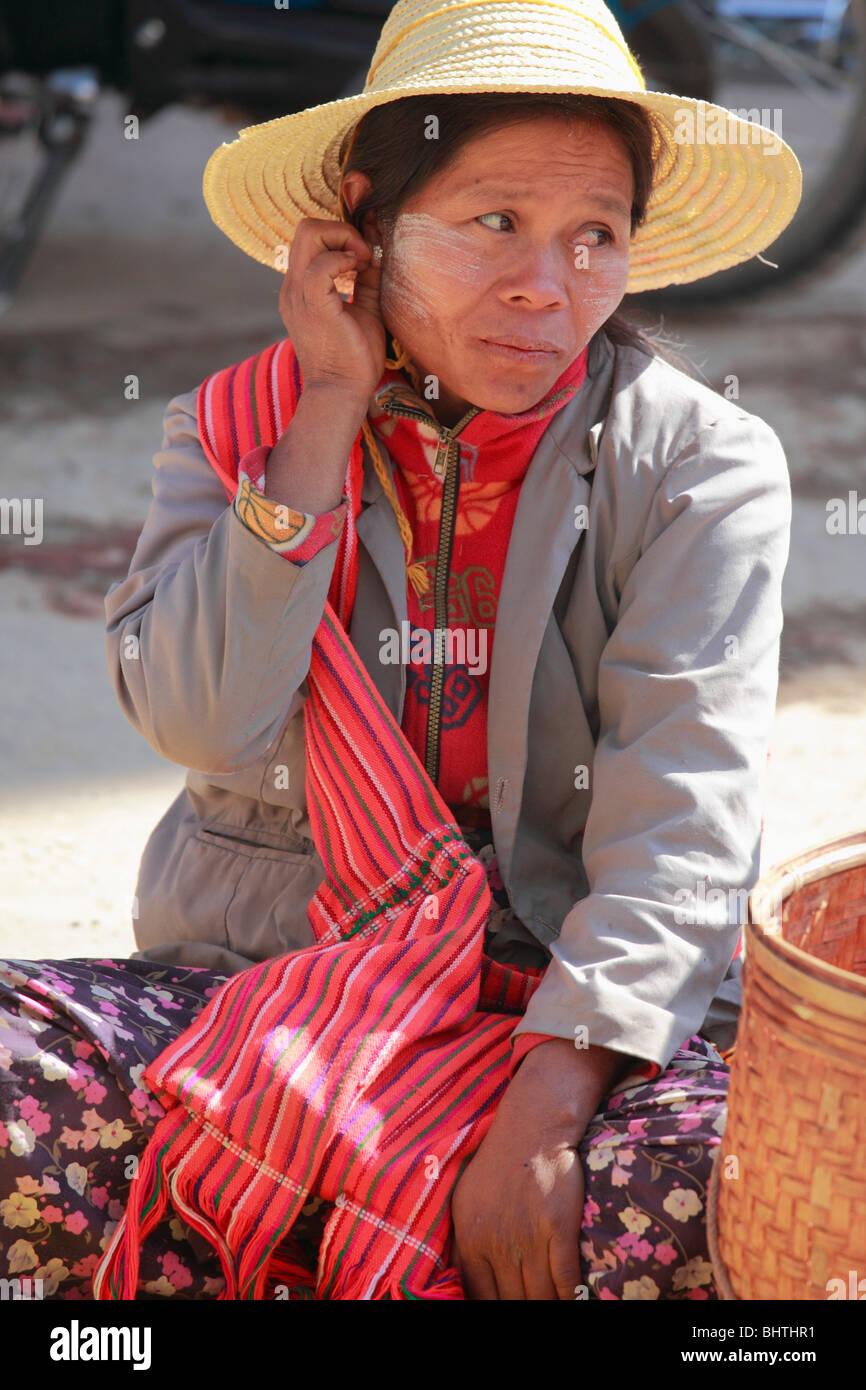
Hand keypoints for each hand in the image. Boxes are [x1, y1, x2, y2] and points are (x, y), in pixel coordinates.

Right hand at [278, 217, 385, 401]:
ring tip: (364, 263)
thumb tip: (377, 246)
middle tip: (365, 256)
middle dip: (342, 230)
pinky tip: (359, 273)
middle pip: (306, 227)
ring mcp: (299, 294)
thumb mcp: (364, 308)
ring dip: (344, 239)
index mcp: (301, 288)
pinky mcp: (313, 305)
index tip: (366, 258)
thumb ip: (367, 278)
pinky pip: (320, 265)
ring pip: (309, 233)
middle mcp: (294, 287)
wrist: (342, 392)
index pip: (310, 238)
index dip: (341, 235)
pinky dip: (343, 259)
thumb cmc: (354, 358)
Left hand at [450, 1039, 625, 1299]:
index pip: (482, 1299)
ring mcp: (528, 1238)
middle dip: (526, 1307)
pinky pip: (566, 1280)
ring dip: (550, 1304)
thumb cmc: (497, 1165)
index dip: (499, 1310)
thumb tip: (465, 1283)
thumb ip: (465, 1246)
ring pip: (541, 1297)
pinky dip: (572, 1297)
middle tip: (535, 1302)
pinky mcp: (557, 1229)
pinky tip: (576, 1300)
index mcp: (471, 1240)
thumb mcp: (465, 1204)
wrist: (532, 1129)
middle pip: (514, 1302)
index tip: (513, 1304)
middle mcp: (496, 1244)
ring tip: (557, 1304)